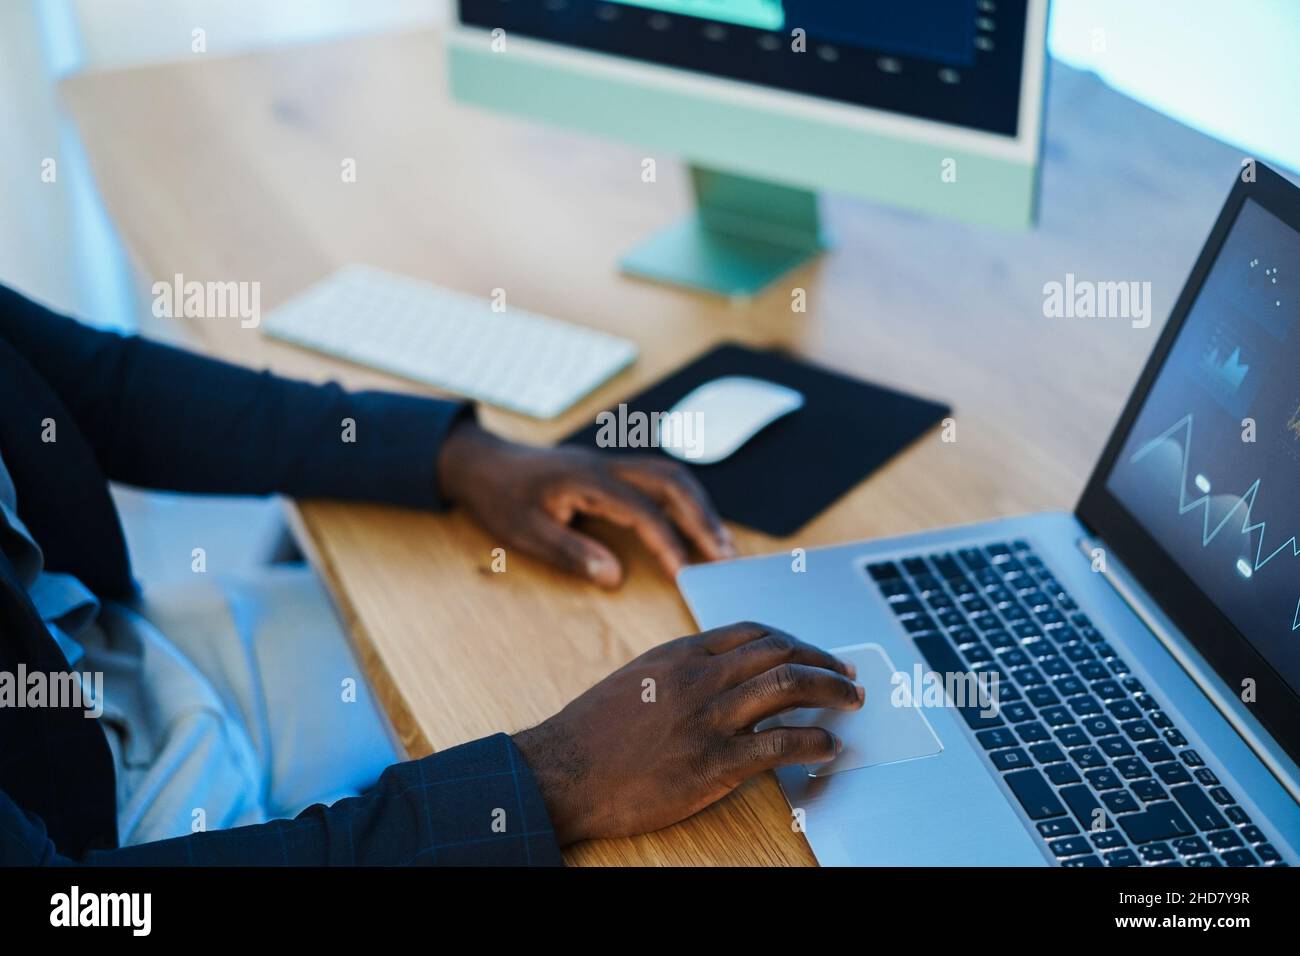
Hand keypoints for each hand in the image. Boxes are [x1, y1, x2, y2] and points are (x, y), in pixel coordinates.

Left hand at [436, 420, 735, 586]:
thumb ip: (572, 553)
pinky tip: (695, 525)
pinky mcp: (612, 469)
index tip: (686, 574)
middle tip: (727, 557)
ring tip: (721, 545)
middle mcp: (607, 464)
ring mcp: (611, 462)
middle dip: (703, 518)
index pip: (642, 510)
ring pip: (671, 476)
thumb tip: (615, 577)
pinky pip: (659, 478)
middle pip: (671, 481)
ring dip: (700, 508)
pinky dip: (685, 501)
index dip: (667, 542)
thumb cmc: (499, 498)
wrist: (480, 462)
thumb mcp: (525, 532)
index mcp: (587, 479)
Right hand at [512, 622, 863, 845]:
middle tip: (847, 677)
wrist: (562, 771)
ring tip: (851, 702)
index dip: (796, 642)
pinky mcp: (713, 764)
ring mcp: (708, 719)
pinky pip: (779, 744)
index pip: (755, 633)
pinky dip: (814, 742)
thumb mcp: (637, 679)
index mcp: (681, 654)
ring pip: (788, 687)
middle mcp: (700, 678)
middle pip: (780, 654)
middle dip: (824, 662)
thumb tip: (723, 669)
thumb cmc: (592, 730)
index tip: (816, 654)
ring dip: (830, 692)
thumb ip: (681, 669)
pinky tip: (827, 747)